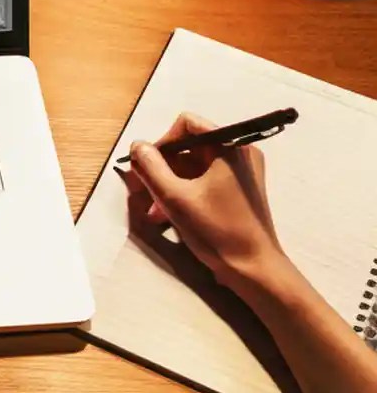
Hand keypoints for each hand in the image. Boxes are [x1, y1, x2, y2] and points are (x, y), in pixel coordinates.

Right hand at [124, 113, 290, 296]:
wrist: (253, 268)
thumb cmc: (216, 230)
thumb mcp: (175, 198)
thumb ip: (151, 167)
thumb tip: (138, 146)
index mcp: (230, 146)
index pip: (187, 124)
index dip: (162, 142)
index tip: (147, 167)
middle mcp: (239, 152)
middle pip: (190, 145)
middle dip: (162, 167)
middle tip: (142, 190)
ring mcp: (242, 171)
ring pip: (194, 166)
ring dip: (170, 183)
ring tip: (152, 210)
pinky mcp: (240, 189)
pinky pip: (205, 180)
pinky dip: (185, 192)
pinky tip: (167, 215)